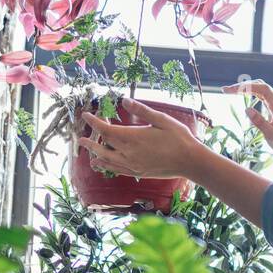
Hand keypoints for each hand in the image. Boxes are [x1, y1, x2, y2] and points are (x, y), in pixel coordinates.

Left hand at [79, 98, 203, 178]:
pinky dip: (108, 166)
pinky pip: (118, 170)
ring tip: (89, 153)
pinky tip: (104, 164)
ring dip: (96, 155)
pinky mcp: (138, 173)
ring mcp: (133, 165)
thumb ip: (142, 111)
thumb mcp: (162, 120)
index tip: (85, 115)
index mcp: (133, 137)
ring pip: (108, 161)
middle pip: (102, 147)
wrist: (190, 162)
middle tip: (81, 137)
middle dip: (91, 141)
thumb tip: (125, 100)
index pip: (106, 130)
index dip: (93, 122)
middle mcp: (129, 153)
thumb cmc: (179, 138)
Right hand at [223, 79, 272, 157]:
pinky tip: (240, 95)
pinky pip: (262, 94)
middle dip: (242, 86)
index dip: (245, 87)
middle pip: (259, 85)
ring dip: (245, 88)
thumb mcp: (272, 136)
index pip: (262, 88)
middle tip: (225, 90)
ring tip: (229, 91)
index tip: (230, 90)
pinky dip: (250, 92)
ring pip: (260, 88)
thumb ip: (260, 123)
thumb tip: (247, 109)